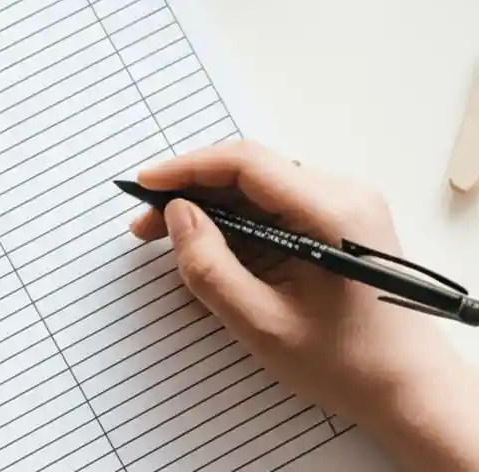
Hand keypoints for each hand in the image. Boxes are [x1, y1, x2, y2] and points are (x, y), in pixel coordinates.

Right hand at [130, 141, 478, 471]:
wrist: (409, 388)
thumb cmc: (345, 364)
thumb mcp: (261, 323)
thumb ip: (210, 267)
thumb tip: (176, 215)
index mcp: (331, 213)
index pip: (246, 163)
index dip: (186, 168)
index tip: (142, 186)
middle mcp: (343, 195)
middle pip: (249, 170)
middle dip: (191, 192)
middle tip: (146, 228)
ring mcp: (345, 205)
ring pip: (258, 187)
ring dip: (211, 208)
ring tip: (172, 241)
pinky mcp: (340, 221)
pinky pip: (275, 206)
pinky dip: (236, 222)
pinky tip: (212, 250)